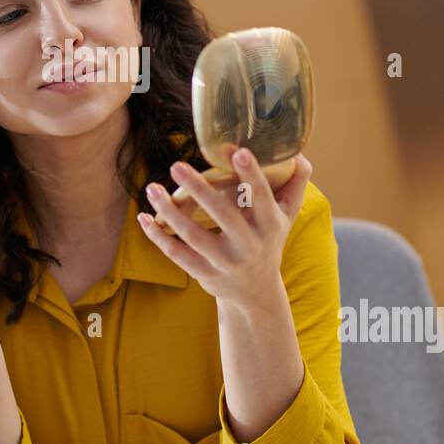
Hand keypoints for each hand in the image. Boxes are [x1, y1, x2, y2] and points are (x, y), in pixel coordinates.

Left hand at [137, 147, 312, 309]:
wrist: (256, 292)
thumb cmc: (269, 241)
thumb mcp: (286, 216)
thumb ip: (295, 184)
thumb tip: (300, 153)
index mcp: (270, 224)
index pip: (261, 196)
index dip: (251, 174)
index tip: (236, 150)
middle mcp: (249, 245)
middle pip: (222, 214)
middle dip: (199, 189)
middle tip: (177, 165)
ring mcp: (224, 262)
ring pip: (193, 235)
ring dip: (169, 211)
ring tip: (153, 188)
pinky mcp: (204, 274)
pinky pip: (177, 254)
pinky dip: (158, 237)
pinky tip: (142, 218)